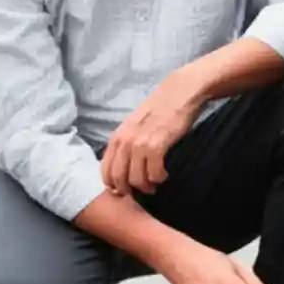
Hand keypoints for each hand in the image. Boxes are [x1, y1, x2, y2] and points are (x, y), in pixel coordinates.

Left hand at [102, 68, 205, 195]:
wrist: (179, 93)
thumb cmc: (159, 109)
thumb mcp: (134, 125)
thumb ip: (126, 143)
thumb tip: (123, 167)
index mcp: (117, 137)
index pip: (105, 170)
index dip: (113, 185)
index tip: (124, 191)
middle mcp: (124, 141)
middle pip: (118, 178)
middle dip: (129, 190)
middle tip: (142, 190)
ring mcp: (140, 143)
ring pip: (136, 179)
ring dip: (147, 186)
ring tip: (155, 183)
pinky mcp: (157, 145)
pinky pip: (154, 172)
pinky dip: (159, 178)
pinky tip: (164, 174)